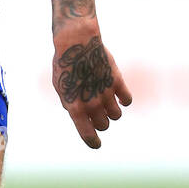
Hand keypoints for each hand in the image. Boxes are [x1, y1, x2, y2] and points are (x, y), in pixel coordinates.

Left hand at [52, 23, 130, 149]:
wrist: (77, 43)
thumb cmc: (65, 66)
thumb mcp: (61, 89)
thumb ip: (72, 105)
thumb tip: (84, 117)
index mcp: (76, 108)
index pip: (88, 134)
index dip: (93, 142)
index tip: (96, 144)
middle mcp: (92, 104)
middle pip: (104, 125)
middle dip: (101, 121)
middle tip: (97, 112)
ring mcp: (106, 93)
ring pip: (116, 115)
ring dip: (112, 112)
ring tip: (106, 102)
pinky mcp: (117, 82)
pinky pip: (127, 100)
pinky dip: (124, 100)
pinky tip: (118, 94)